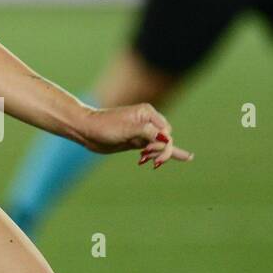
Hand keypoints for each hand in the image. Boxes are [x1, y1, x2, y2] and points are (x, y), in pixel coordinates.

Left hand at [76, 103, 193, 166]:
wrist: (87, 131)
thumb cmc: (107, 126)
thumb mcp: (129, 129)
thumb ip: (150, 133)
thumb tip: (167, 140)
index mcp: (148, 113)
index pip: (166, 132)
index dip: (162, 145)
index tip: (148, 152)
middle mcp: (148, 121)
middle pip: (166, 139)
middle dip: (159, 150)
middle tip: (144, 156)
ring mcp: (143, 132)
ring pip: (161, 145)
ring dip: (157, 155)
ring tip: (145, 159)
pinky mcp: (138, 141)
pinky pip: (156, 147)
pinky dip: (168, 153)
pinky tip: (186, 157)